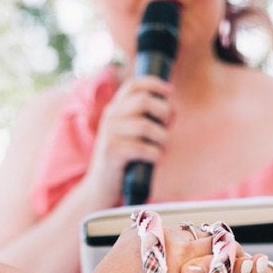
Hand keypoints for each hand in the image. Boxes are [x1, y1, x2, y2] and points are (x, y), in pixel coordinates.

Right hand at [84, 74, 174, 205]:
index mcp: (114, 109)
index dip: (154, 84)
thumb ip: (146, 120)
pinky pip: (143, 148)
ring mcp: (110, 134)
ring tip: (161, 147)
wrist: (100, 188)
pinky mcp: (113, 153)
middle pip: (144, 101)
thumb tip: (172, 110)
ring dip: (162, 137)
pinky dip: (155, 154)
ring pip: (146, 125)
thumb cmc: (122, 162)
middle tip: (168, 126)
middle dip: (163, 111)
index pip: (134, 85)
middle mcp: (111, 117)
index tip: (169, 91)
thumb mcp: (130, 135)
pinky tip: (155, 159)